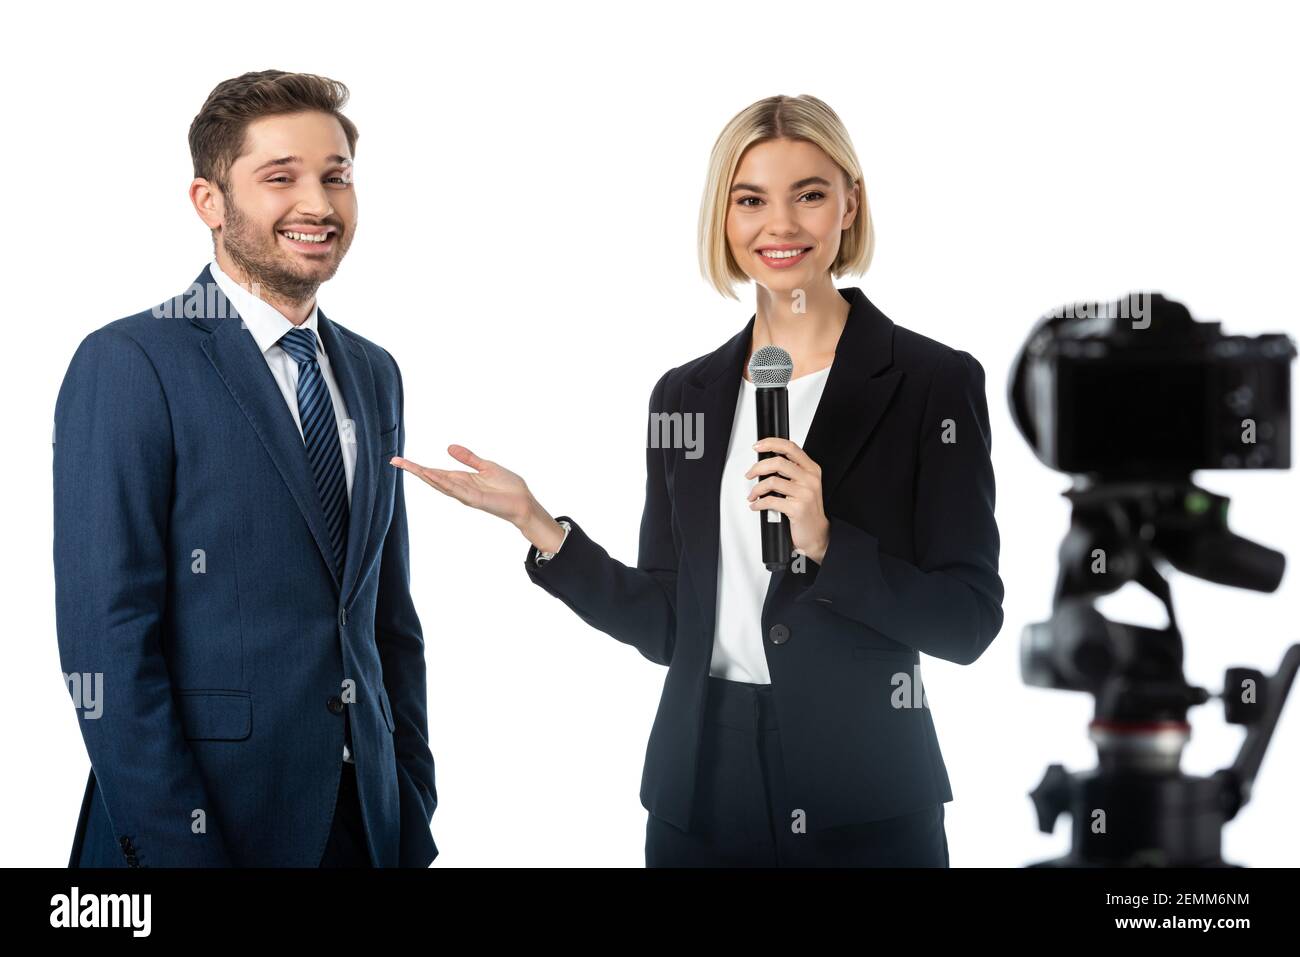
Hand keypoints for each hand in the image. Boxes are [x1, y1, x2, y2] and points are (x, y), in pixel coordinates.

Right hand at [390, 445, 565, 552]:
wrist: (524, 502)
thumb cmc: (508, 487)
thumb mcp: (486, 466)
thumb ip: (468, 458)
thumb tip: (448, 447)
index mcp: (462, 480)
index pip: (436, 472)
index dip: (418, 466)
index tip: (400, 460)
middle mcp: (460, 488)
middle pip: (432, 478)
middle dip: (414, 470)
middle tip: (394, 461)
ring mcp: (465, 495)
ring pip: (440, 484)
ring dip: (424, 475)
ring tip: (408, 466)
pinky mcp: (475, 499)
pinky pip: (456, 490)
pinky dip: (443, 482)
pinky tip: (432, 475)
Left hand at [745, 437, 829, 564]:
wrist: (816, 533)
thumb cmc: (807, 509)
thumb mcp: (804, 485)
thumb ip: (791, 472)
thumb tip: (766, 464)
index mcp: (812, 470)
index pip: (791, 448)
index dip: (772, 443)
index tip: (758, 446)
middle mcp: (810, 479)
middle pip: (778, 462)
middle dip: (758, 467)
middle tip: (750, 474)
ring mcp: (805, 494)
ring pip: (772, 482)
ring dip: (756, 489)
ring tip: (753, 495)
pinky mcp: (798, 509)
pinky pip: (771, 501)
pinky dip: (758, 503)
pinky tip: (756, 505)